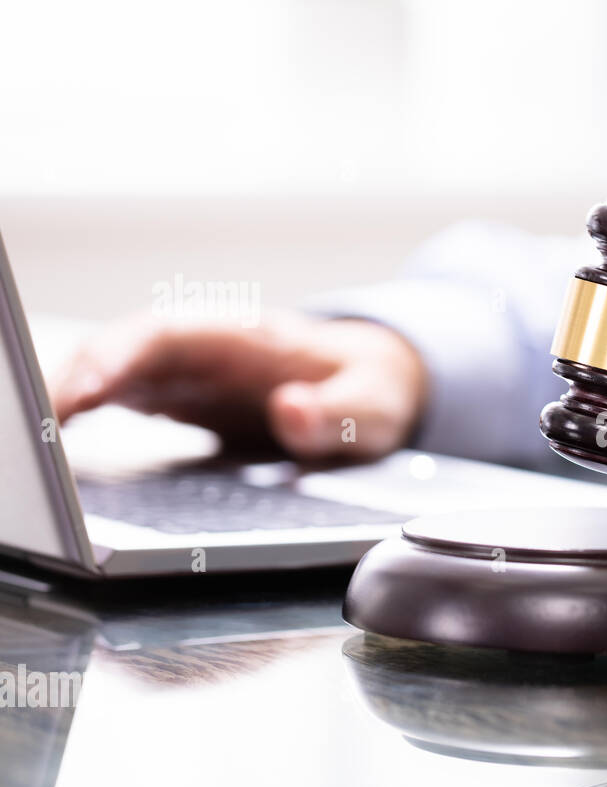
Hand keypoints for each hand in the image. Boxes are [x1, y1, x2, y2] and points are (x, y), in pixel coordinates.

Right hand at [53, 311, 426, 459]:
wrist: (373, 381)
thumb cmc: (372, 390)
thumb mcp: (373, 408)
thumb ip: (338, 414)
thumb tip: (291, 408)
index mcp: (248, 338)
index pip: (170, 334)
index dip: (122, 356)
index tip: (87, 388)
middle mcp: (208, 345)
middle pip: (125, 347)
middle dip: (78, 378)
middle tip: (44, 426)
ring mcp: (188, 368)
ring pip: (114, 368)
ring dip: (72, 395)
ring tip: (40, 440)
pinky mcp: (179, 393)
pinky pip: (121, 392)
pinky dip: (86, 410)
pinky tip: (59, 441)